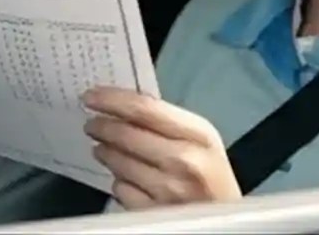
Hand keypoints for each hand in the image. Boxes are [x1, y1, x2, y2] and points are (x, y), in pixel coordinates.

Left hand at [82, 87, 241, 209]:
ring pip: (118, 162)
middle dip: (101, 127)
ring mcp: (167, 189)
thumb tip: (125, 107)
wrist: (226, 221)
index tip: (92, 96)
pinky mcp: (153, 212)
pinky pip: (121, 189)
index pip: (144, 109)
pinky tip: (126, 178)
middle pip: (125, 134)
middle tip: (92, 124)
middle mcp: (183, 161)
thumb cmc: (213, 178)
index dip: (112, 100)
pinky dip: (119, 182)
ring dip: (105, 153)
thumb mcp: (203, 141)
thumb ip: (170, 123)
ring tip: (104, 149)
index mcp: (198, 135)